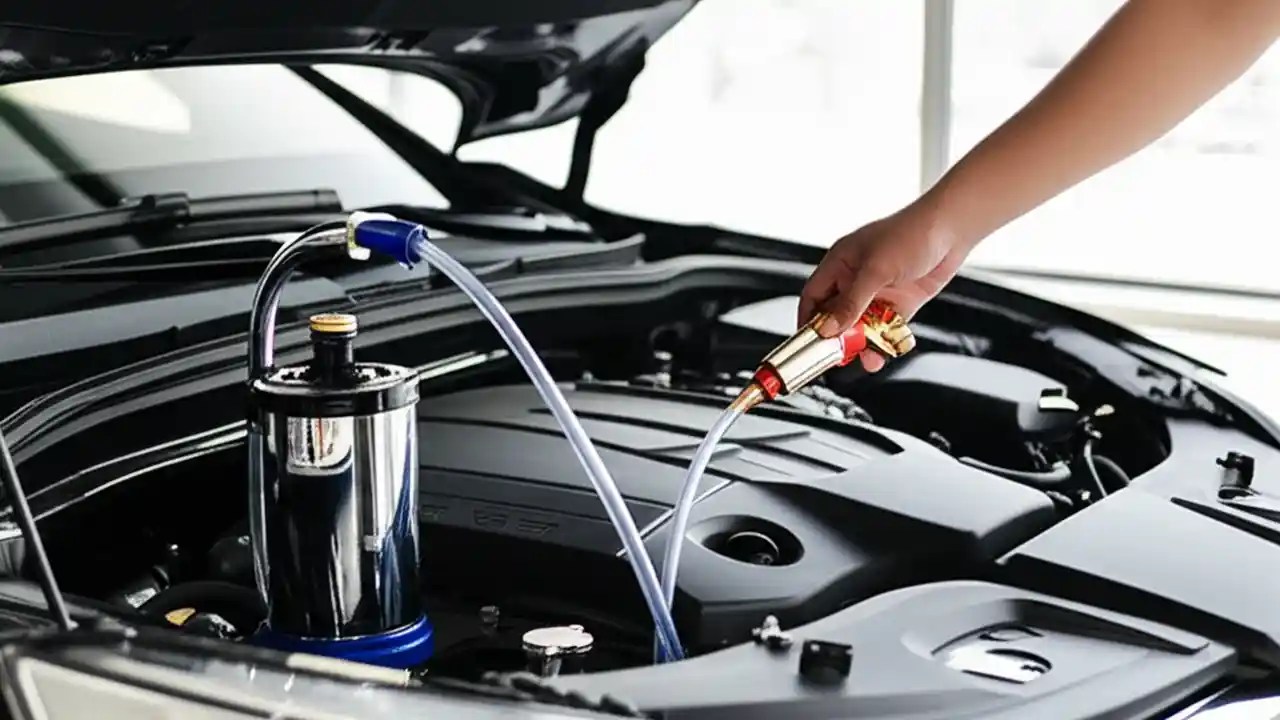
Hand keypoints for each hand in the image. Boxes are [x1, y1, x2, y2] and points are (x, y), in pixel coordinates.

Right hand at [798, 200, 972, 371]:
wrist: (953, 230)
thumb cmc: (911, 234)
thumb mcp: (876, 270)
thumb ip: (850, 302)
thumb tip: (827, 328)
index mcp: (840, 264)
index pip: (813, 296)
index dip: (807, 320)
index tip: (807, 344)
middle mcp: (855, 279)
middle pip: (835, 316)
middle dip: (835, 338)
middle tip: (837, 356)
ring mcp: (877, 293)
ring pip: (860, 327)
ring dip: (861, 345)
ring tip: (866, 358)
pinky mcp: (898, 304)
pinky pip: (884, 330)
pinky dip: (882, 343)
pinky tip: (883, 352)